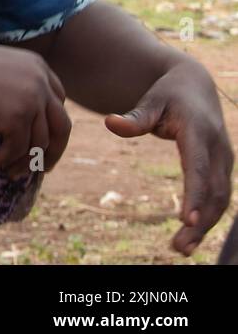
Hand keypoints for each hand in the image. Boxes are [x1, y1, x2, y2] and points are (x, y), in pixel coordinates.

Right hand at [0, 41, 71, 179]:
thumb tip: (28, 117)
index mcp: (37, 66)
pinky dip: (6, 160)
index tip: (45, 141)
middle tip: (42, 167)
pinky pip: (18, 149)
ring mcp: (31, 100)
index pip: (59, 101)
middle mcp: (40, 82)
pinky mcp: (16, 118)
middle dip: (54, 151)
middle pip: (62, 126)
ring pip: (40, 144)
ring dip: (25, 162)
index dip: (53, 124)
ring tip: (8, 170)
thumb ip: (17, 84)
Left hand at [104, 59, 233, 256]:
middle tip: (179, 247)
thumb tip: (109, 122)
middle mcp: (218, 148)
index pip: (199, 168)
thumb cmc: (167, 94)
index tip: (187, 220)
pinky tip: (191, 234)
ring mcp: (225, 159)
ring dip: (206, 226)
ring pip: (222, 199)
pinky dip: (208, 216)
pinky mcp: (224, 167)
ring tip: (182, 248)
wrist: (195, 85)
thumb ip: (134, 117)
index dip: (195, 195)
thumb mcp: (150, 101)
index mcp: (199, 132)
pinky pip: (220, 196)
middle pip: (215, 192)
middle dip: (200, 222)